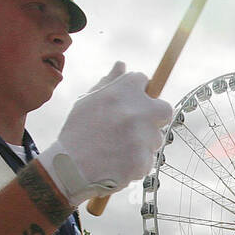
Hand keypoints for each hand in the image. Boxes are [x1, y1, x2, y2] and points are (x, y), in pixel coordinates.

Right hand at [35, 62, 172, 205]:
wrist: (69, 170)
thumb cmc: (77, 132)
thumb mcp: (87, 101)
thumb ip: (109, 82)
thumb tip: (122, 65)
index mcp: (123, 91)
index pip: (143, 80)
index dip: (137, 92)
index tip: (129, 102)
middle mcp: (137, 110)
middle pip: (164, 109)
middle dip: (155, 117)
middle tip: (137, 126)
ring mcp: (143, 137)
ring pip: (156, 138)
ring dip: (143, 143)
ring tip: (117, 149)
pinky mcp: (143, 160)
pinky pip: (148, 159)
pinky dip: (136, 163)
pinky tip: (117, 163)